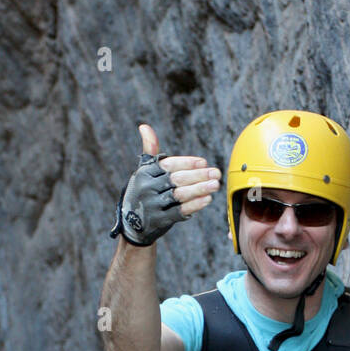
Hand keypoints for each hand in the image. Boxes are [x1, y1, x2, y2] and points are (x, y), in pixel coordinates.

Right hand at [114, 123, 221, 245]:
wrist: (133, 224)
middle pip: (176, 180)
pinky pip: (179, 211)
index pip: (169, 165)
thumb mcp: (144, 171)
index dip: (187, 163)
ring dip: (199, 189)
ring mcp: (152, 205)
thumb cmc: (144, 191)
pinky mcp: (159, 220)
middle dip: (198, 175)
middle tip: (216, 173)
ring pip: (179, 195)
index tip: (204, 162)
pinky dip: (194, 205)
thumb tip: (144, 126)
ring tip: (215, 184)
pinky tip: (207, 199)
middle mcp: (147, 188)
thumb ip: (150, 150)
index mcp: (145, 172)